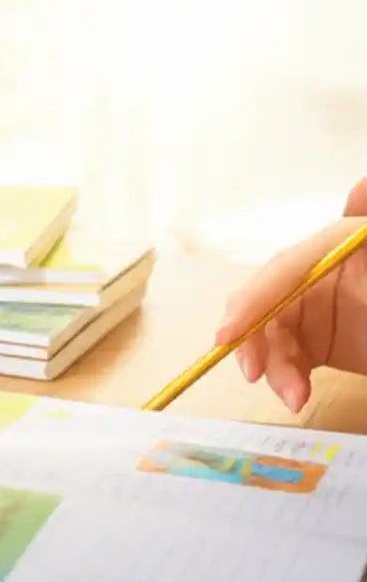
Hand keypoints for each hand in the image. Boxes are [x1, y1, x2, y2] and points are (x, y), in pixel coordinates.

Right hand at [217, 178, 366, 411]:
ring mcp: (317, 308)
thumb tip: (364, 184)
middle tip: (251, 373)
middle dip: (252, 338)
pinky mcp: (318, 340)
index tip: (227, 335)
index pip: (283, 269)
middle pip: (265, 301)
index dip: (252, 300)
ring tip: (294, 397)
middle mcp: (320, 273)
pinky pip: (287, 357)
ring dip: (273, 367)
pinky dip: (285, 378)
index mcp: (340, 246)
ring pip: (270, 334)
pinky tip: (297, 395)